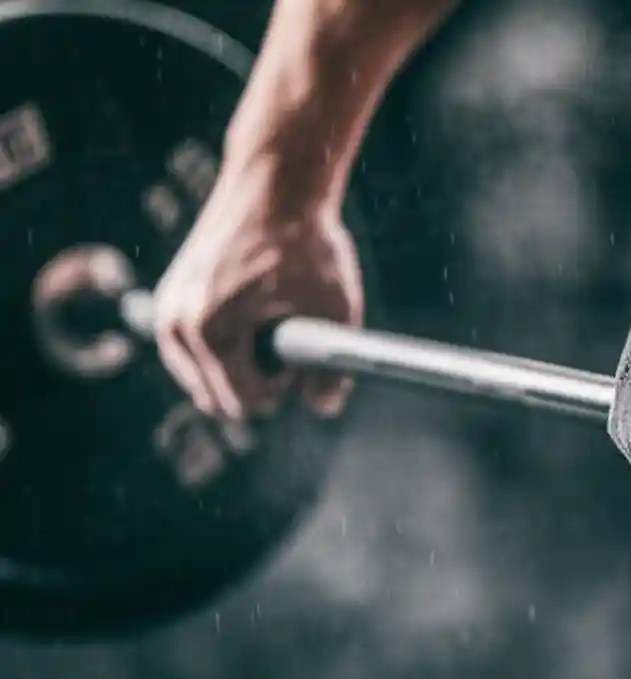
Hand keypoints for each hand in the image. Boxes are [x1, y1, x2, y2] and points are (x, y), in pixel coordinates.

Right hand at [152, 162, 362, 419]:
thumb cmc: (309, 243)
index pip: (244, 403)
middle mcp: (175, 325)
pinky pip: (191, 356)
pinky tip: (251, 318)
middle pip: (217, 400)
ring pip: (201, 382)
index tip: (302, 348)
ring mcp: (163, 311)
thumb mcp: (336, 308)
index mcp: (211, 330)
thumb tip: (325, 409)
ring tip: (271, 324)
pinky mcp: (166, 300)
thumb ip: (333, 367)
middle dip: (257, 383)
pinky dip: (222, 352)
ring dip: (239, 369)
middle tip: (288, 335)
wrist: (275, 185)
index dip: (284, 388)